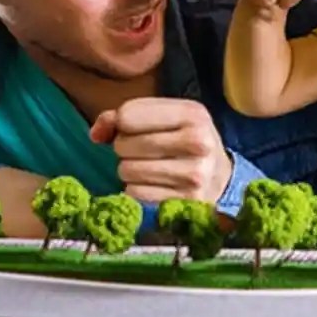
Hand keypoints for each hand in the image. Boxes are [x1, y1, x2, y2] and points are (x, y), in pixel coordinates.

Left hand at [89, 98, 232, 218]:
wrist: (221, 178)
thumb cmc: (184, 143)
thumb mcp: (165, 118)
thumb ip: (124, 116)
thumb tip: (96, 135)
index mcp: (193, 114)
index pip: (128, 115)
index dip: (122, 123)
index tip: (134, 129)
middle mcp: (198, 142)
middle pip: (124, 144)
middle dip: (125, 149)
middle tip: (143, 152)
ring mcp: (194, 174)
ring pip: (127, 171)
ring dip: (130, 171)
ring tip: (149, 168)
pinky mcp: (185, 202)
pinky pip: (135, 194)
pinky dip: (137, 191)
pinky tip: (154, 186)